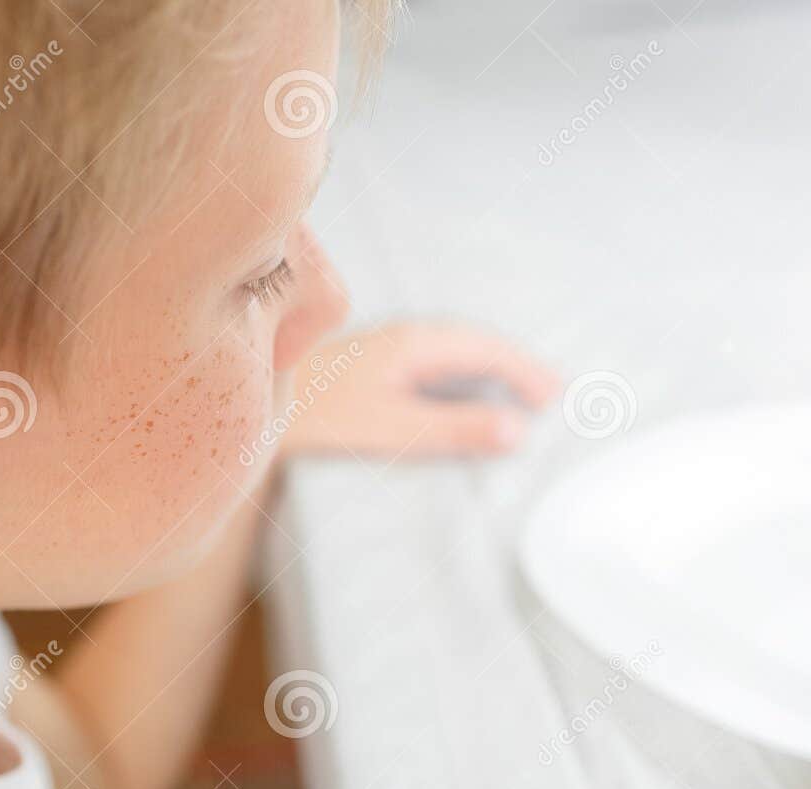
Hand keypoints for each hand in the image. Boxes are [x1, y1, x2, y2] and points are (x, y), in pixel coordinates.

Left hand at [277, 322, 559, 458]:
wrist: (256, 399)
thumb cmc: (318, 414)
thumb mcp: (394, 428)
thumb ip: (455, 429)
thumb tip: (518, 431)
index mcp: (416, 343)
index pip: (488, 348)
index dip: (525, 371)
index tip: (554, 398)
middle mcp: (405, 336)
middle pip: (475, 342)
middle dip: (515, 364)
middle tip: (550, 393)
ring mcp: (387, 347)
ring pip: (453, 348)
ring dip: (490, 365)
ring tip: (519, 390)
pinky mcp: (371, 362)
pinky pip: (433, 358)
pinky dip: (462, 372)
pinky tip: (461, 390)